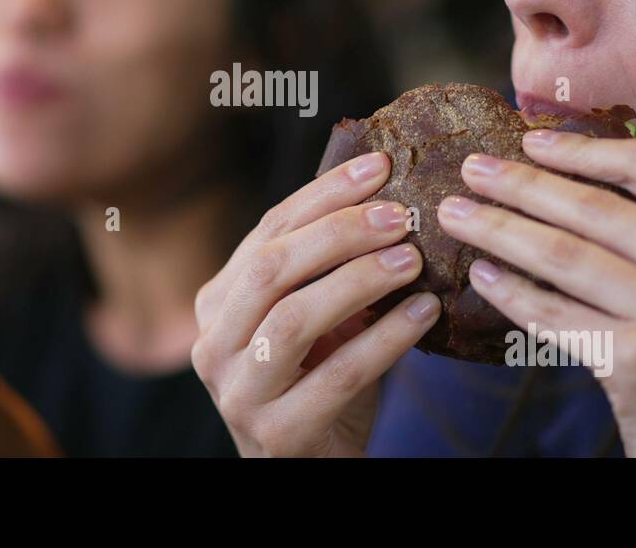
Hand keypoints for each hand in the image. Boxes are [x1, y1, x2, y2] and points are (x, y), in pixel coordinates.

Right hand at [192, 151, 441, 456]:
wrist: (311, 468)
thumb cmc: (318, 381)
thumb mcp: (316, 317)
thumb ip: (330, 268)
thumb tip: (388, 195)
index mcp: (217, 301)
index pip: (268, 231)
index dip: (324, 195)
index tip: (379, 166)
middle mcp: (212, 343)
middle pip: (271, 268)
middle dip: (339, 233)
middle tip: (399, 216)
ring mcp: (237, 391)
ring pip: (293, 319)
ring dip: (359, 282)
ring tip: (412, 261)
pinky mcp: (276, 433)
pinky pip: (336, 376)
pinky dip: (386, 339)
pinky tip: (424, 313)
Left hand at [438, 129, 635, 455]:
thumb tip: (573, 174)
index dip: (581, 147)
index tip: (528, 139)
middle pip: (593, 208)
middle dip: (521, 184)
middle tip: (470, 168)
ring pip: (563, 256)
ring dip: (498, 230)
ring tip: (455, 215)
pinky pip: (554, 316)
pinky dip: (511, 292)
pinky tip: (482, 275)